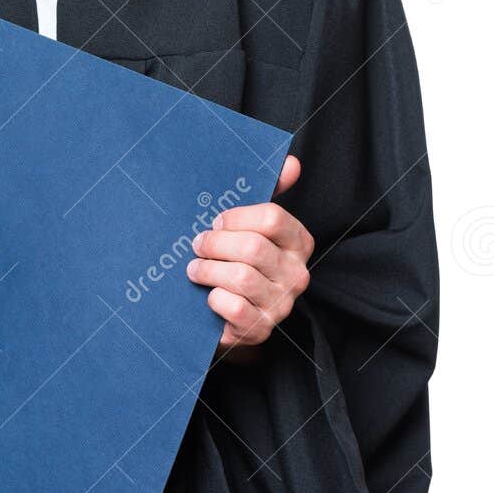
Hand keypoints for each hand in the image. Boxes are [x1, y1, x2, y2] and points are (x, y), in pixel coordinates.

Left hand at [186, 155, 312, 354]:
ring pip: (240, 277)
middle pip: (252, 248)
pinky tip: (208, 296)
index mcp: (298, 242)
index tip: (217, 221)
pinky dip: (214, 300)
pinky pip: (235, 309)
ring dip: (208, 271)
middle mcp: (297, 274)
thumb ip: (271, 192)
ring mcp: (281, 304)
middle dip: (215, 244)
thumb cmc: (238, 260)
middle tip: (197, 245)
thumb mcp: (252, 226)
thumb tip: (291, 162)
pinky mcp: (261, 329)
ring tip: (195, 269)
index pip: (272, 218)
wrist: (227, 314)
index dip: (236, 218)